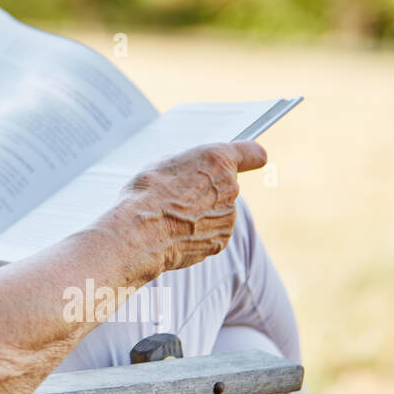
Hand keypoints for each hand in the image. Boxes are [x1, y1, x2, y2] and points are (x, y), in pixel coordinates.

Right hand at [117, 141, 267, 272]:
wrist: (140, 234)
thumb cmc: (146, 196)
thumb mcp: (163, 165)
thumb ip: (189, 166)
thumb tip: (191, 172)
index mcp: (217, 160)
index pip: (253, 153)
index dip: (249, 157)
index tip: (250, 160)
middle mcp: (230, 187)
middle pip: (226, 186)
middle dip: (208, 190)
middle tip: (179, 195)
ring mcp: (228, 217)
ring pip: (219, 211)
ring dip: (201, 213)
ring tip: (173, 216)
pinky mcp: (221, 241)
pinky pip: (212, 232)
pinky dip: (198, 233)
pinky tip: (176, 232)